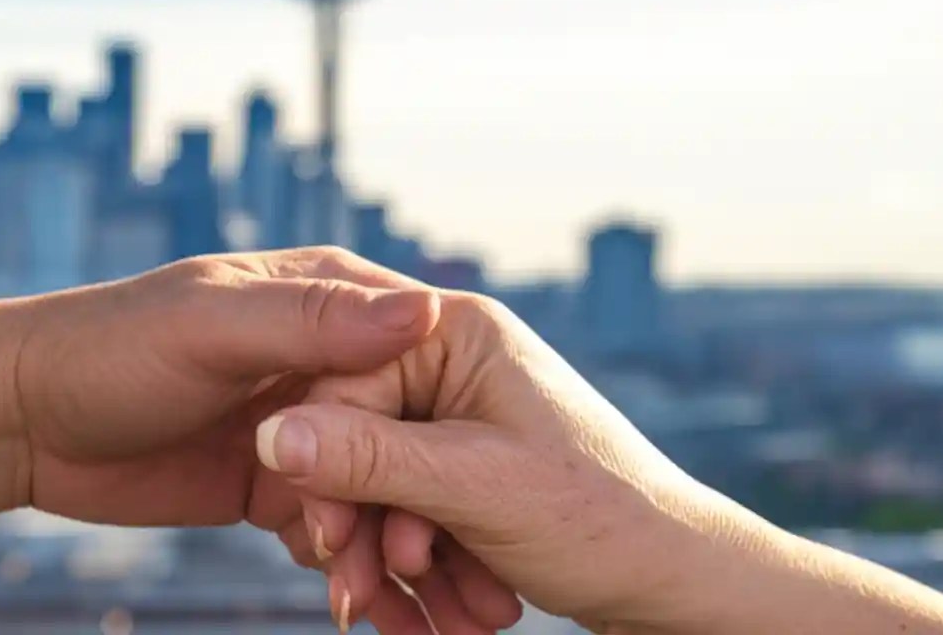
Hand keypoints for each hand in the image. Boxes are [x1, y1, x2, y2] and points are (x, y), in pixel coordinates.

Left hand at [0, 247, 518, 630]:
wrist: (23, 418)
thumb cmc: (109, 351)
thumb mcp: (213, 327)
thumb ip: (313, 321)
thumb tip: (428, 309)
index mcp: (323, 300)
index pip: (422, 357)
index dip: (459, 429)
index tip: (502, 499)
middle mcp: (324, 360)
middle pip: (411, 437)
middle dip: (445, 515)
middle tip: (490, 595)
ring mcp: (302, 426)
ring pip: (377, 492)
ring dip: (409, 554)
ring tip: (459, 623)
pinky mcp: (273, 482)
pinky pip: (332, 528)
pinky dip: (358, 569)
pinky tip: (389, 620)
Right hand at [255, 291, 775, 632]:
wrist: (671, 582)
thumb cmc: (595, 516)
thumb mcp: (471, 484)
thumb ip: (365, 456)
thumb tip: (270, 435)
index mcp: (457, 334)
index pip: (344, 381)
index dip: (321, 461)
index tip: (324, 538)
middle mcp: (454, 364)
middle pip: (356, 437)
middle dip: (359, 523)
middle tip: (356, 592)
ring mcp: (460, 417)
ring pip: (378, 482)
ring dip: (388, 554)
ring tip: (409, 611)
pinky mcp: (466, 467)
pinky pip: (409, 507)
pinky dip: (416, 562)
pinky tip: (437, 606)